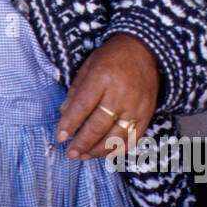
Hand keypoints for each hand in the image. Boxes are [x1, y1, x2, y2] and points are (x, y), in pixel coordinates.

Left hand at [54, 33, 159, 161]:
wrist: (145, 50)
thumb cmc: (112, 56)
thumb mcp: (88, 65)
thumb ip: (76, 90)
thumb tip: (63, 113)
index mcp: (102, 77)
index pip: (83, 106)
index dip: (70, 124)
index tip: (60, 137)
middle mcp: (120, 93)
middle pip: (98, 125)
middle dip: (82, 143)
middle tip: (71, 152)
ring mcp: (135, 106)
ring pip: (116, 136)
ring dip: (98, 150)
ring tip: (84, 155)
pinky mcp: (146, 114)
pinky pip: (133, 138)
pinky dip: (119, 149)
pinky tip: (105, 153)